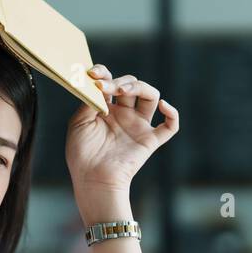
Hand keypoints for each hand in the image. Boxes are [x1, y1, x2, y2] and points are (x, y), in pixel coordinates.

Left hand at [66, 64, 178, 192]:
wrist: (92, 179)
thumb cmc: (82, 153)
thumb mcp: (79, 122)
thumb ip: (89, 101)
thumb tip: (98, 83)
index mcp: (106, 108)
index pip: (111, 82)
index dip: (105, 73)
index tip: (94, 74)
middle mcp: (124, 114)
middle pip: (132, 85)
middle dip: (120, 82)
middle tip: (106, 88)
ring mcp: (138, 126)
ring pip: (151, 96)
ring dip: (140, 87)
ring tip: (124, 92)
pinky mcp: (149, 140)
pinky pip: (170, 126)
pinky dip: (173, 114)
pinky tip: (164, 106)